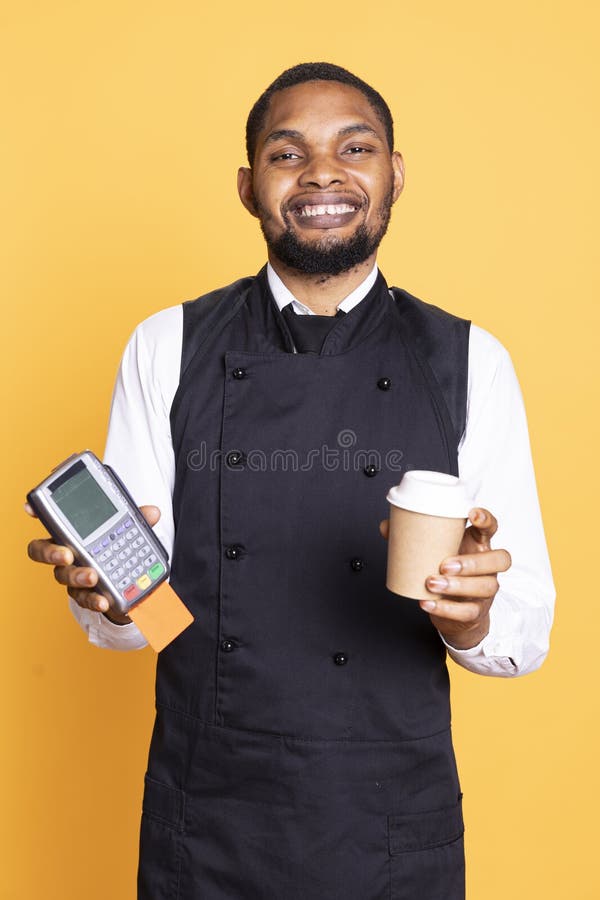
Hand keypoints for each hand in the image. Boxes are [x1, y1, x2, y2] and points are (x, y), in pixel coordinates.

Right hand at [26, 504, 160, 625]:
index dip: (36, 512)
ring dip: (77, 577)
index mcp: (71, 532)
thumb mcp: (129, 531)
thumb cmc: (116, 549)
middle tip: (66, 554)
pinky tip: (103, 601)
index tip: (31, 507)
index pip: (50, 520)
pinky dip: (93, 600)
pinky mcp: (83, 595)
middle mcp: (65, 553)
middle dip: (51, 553)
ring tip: (93, 577)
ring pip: (63, 577)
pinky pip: (83, 598)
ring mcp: (71, 575)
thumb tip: (153, 512)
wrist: (126, 584)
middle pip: (43, 551)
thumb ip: (137, 520)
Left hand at [379, 508, 510, 649]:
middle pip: (500, 559)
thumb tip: (386, 526)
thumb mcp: (434, 553)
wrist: (456, 614)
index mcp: (478, 545)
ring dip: (458, 586)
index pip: (492, 528)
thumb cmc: (447, 574)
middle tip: (444, 565)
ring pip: (486, 586)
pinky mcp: (477, 611)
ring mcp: (486, 590)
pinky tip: (428, 602)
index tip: (472, 514)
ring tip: (431, 583)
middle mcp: (488, 568)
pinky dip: (446, 608)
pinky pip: (468, 611)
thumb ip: (412, 537)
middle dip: (473, 562)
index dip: (486, 520)